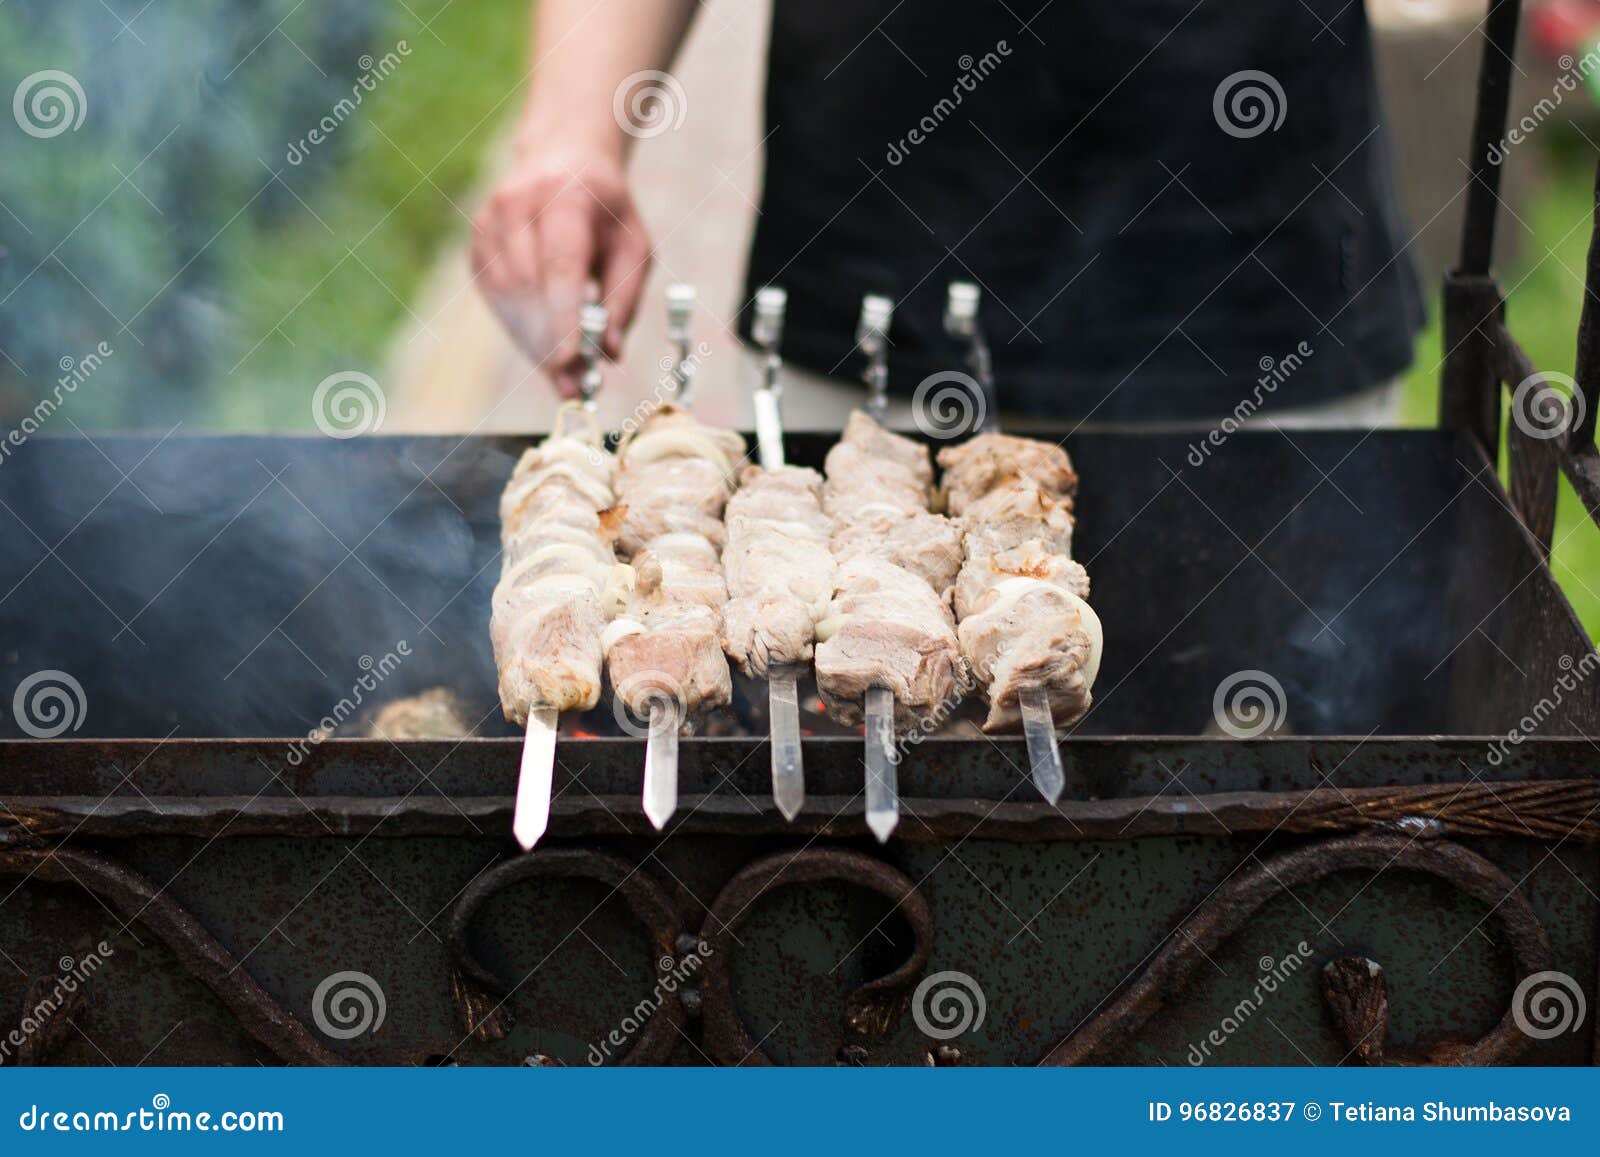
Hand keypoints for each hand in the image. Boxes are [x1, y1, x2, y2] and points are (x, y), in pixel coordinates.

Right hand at [472, 148, 651, 396]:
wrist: (562, 160)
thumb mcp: (634, 246)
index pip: (559, 266)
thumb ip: (624, 300)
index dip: (563, 317)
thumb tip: (608, 353)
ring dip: (536, 344)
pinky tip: (543, 346)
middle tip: (575, 386)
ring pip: (509, 300)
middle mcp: (517, 205)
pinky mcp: (477, 243)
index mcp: (565, 196)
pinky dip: (520, 330)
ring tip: (564, 374)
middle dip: (553, 343)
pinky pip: (496, 300)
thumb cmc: (606, 210)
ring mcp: (489, 222)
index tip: (571, 361)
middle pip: (531, 289)